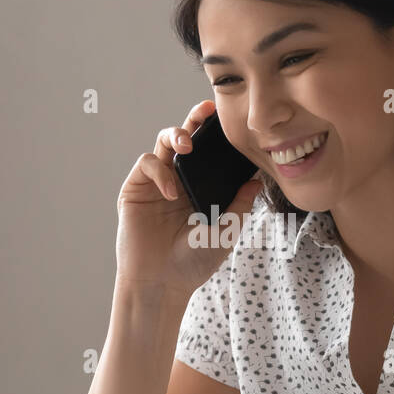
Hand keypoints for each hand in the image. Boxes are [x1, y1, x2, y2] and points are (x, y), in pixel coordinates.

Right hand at [114, 99, 263, 296]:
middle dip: (196, 120)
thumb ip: (240, 206)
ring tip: (187, 145)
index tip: (231, 120)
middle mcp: (179, 180)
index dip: (218, 135)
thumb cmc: (193, 262)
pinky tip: (170, 191)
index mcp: (201, 187)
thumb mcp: (225, 232)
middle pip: (187, 137)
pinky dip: (159, 170)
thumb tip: (257, 180)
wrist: (162, 283)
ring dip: (177, 135)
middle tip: (206, 111)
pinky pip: (147, 163)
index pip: (210, 153)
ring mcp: (157, 182)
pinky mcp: (136, 188)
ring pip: (163, 141)